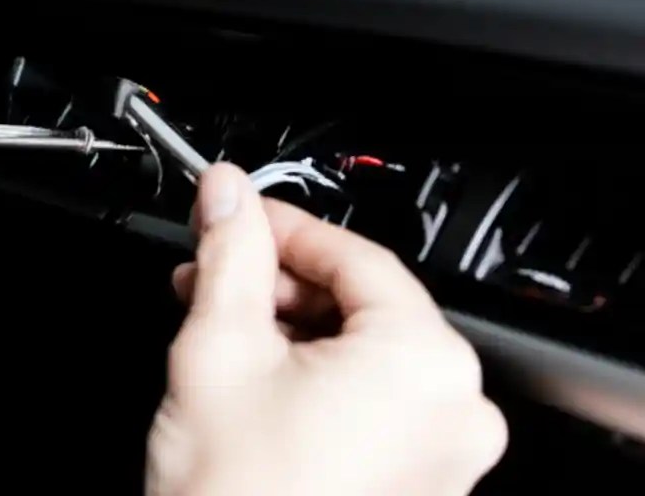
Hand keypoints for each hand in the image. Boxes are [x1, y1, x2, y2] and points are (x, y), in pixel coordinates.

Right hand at [148, 164, 506, 495]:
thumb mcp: (218, 349)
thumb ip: (229, 258)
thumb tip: (228, 201)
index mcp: (423, 364)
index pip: (354, 256)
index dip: (282, 229)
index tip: (237, 217)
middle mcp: (453, 412)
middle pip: (360, 308)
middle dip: (278, 285)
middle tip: (214, 272)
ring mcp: (442, 458)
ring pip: (360, 358)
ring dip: (289, 332)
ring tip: (218, 327)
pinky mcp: (417, 488)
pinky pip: (369, 405)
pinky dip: (314, 381)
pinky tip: (252, 376)